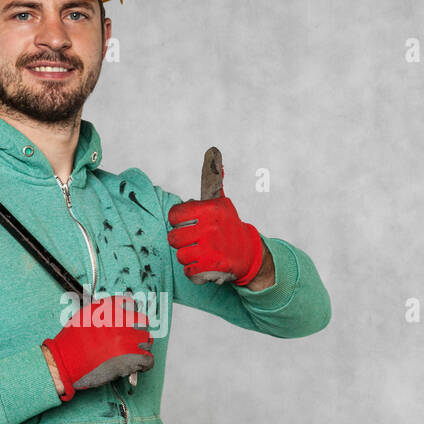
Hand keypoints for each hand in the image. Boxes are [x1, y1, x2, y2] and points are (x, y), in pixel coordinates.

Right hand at [42, 296, 153, 401]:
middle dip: (138, 330)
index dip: (132, 314)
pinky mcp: (131, 358)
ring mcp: (128, 339)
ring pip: (147, 341)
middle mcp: (121, 321)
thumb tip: (116, 309)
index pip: (132, 304)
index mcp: (110, 308)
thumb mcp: (84, 315)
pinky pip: (148, 360)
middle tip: (132, 339)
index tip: (131, 320)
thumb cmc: (71, 342)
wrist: (65, 361)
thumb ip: (102, 309)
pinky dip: (144, 364)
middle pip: (143, 322)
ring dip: (141, 347)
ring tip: (133, 353)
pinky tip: (138, 365)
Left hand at [167, 146, 263, 285]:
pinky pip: (189, 272)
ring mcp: (212, 248)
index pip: (174, 215)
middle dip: (181, 242)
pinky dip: (193, 271)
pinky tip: (203, 264)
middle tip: (193, 241)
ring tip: (200, 253)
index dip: (177, 221)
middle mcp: (211, 228)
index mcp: (211, 210)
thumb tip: (213, 151)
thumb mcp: (221, 202)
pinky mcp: (213, 267)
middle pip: (173, 238)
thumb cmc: (228, 226)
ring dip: (188, 257)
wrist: (249, 253)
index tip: (185, 223)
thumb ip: (213, 180)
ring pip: (180, 256)